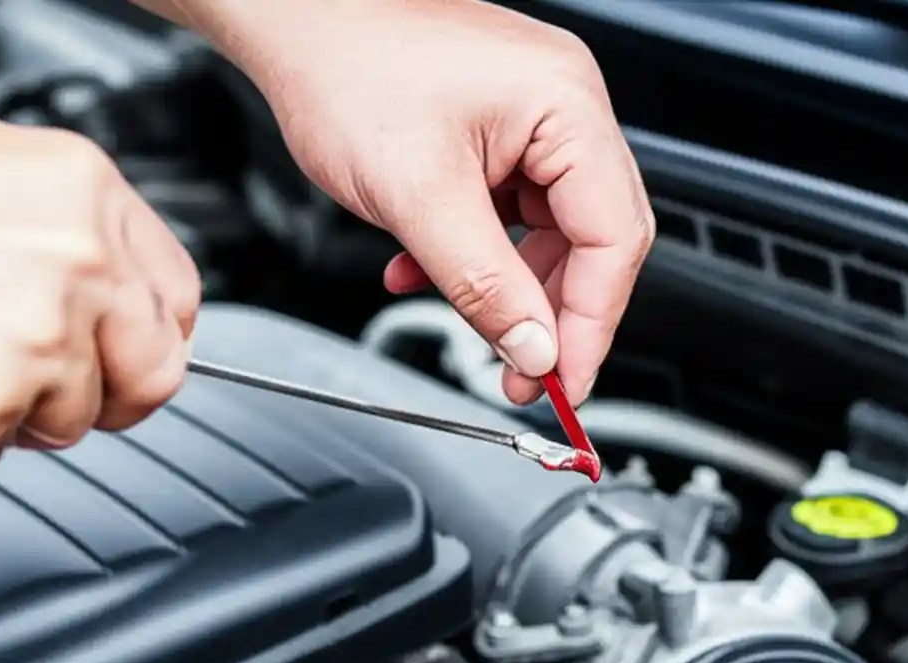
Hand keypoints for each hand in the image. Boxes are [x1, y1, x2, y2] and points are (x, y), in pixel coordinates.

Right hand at [0, 101, 199, 479]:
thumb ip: (76, 237)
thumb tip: (115, 291)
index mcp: (91, 203)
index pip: (177, 301)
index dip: (150, 334)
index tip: (130, 351)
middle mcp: (81, 275)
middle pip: (154, 375)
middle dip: (110, 390)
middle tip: (48, 379)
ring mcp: (35, 353)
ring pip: (69, 422)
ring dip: (16, 408)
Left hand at [166, 0, 654, 405]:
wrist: (293, 18)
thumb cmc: (346, 64)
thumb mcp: (418, 197)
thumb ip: (484, 285)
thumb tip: (533, 348)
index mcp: (568, 107)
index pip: (614, 238)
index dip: (593, 323)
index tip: (565, 383)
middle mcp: (564, 105)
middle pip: (592, 237)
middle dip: (552, 313)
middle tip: (523, 373)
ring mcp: (531, 115)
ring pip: (545, 230)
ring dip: (506, 285)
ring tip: (468, 324)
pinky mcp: (496, 127)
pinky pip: (508, 208)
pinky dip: (476, 252)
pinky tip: (428, 270)